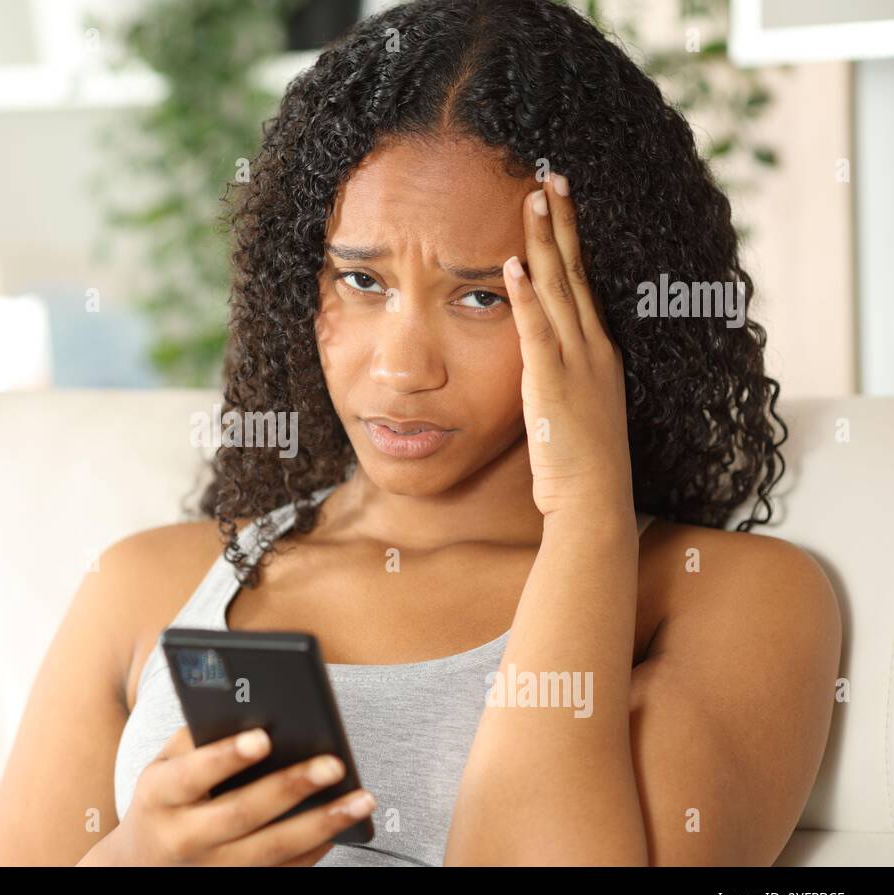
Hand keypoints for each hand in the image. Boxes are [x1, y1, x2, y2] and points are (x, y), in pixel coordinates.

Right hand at [92, 726, 375, 865]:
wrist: (143, 866)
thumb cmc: (165, 799)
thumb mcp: (163, 765)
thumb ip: (199, 738)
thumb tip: (256, 711)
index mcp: (158, 797)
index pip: (192, 775)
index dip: (227, 757)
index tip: (264, 737)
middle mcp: (184, 838)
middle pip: (241, 814)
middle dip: (290, 787)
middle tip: (333, 763)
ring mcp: (212, 870)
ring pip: (272, 850)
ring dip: (321, 824)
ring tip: (361, 797)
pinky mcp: (236, 887)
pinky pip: (284, 871)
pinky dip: (316, 849)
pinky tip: (344, 823)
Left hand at [503, 173, 632, 522]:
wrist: (594, 503)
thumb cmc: (581, 465)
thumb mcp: (575, 410)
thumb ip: (560, 378)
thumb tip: (542, 363)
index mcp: (599, 352)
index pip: (583, 284)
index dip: (572, 242)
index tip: (561, 204)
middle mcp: (593, 348)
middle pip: (574, 273)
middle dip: (561, 222)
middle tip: (550, 176)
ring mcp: (576, 363)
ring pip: (558, 289)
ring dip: (544, 241)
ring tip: (533, 198)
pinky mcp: (552, 383)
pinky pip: (537, 330)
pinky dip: (524, 295)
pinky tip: (512, 263)